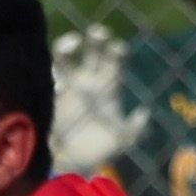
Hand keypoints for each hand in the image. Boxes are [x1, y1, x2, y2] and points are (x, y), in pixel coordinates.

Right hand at [50, 27, 146, 175]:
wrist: (74, 163)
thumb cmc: (100, 151)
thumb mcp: (122, 140)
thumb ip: (135, 128)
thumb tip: (144, 112)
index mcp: (108, 87)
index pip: (114, 61)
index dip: (116, 51)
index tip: (117, 48)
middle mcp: (89, 81)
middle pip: (93, 51)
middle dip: (96, 39)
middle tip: (98, 33)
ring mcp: (69, 85)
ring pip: (68, 56)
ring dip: (69, 45)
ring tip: (73, 43)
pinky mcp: (51, 93)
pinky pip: (50, 74)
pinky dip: (53, 70)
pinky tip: (59, 78)